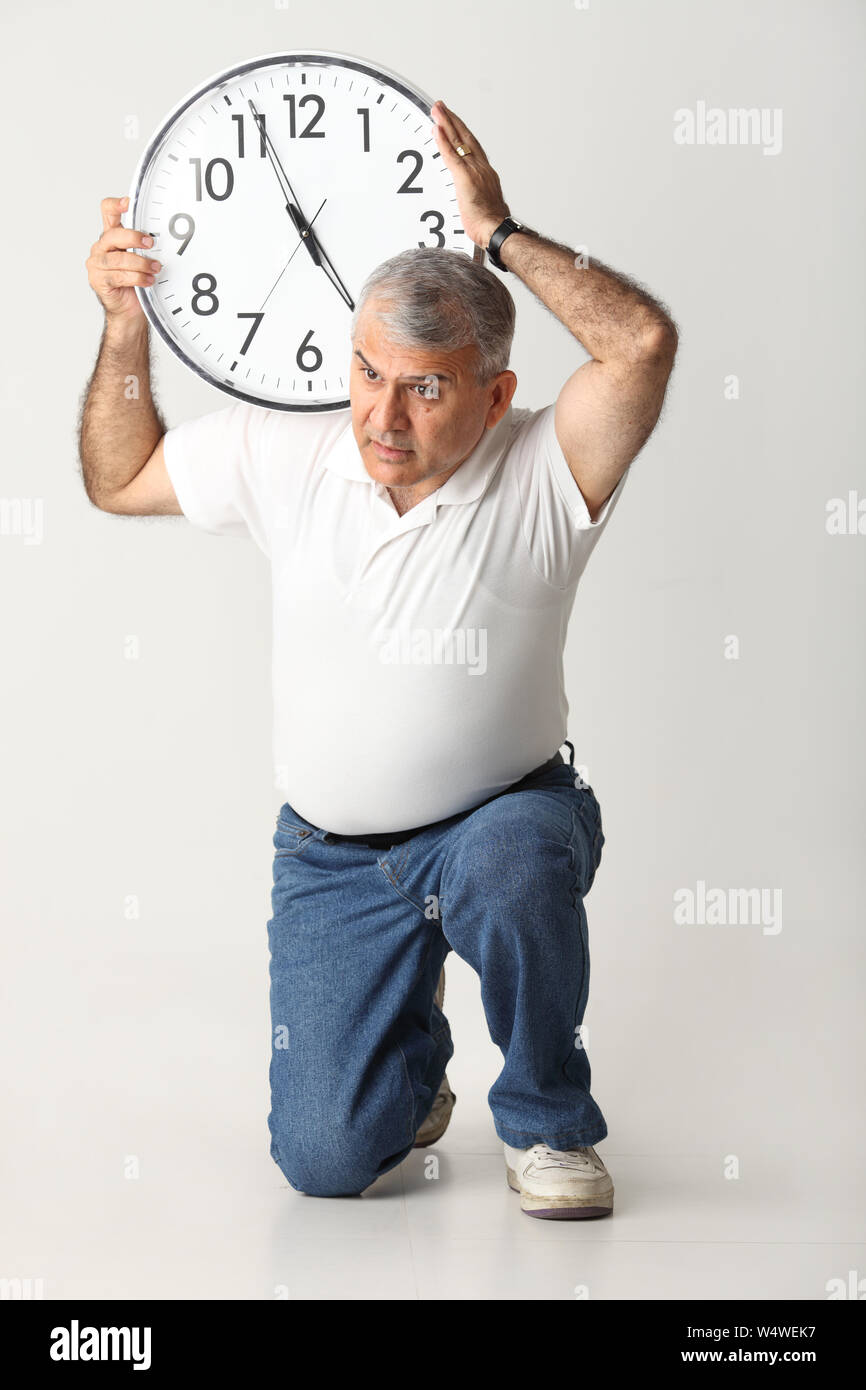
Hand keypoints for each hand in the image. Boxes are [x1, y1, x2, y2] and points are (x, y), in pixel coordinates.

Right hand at [86, 196, 160, 321]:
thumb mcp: (144, 260)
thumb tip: (168, 238)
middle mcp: (102, 248)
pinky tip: (148, 281)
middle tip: (151, 244)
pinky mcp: (99, 280)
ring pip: (118, 258)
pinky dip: (137, 278)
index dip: (116, 204)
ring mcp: (97, 264)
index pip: (107, 211)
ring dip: (140, 264)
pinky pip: (118, 276)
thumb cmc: (137, 283)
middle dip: (134, 238)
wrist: (130, 311)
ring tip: (155, 269)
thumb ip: (147, 246)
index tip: (129, 203)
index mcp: (112, 237)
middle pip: (114, 235)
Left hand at [430, 100, 509, 249]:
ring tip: (436, 110)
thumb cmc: (491, 226)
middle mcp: (481, 167)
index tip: (453, 122)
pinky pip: (451, 155)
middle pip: (465, 138)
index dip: (462, 133)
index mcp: (486, 174)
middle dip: (452, 120)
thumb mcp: (485, 207)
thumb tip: (473, 202)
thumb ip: (478, 198)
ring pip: (458, 141)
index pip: (472, 147)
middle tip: (441, 107)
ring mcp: (474, 171)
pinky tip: (436, 128)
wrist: (497, 230)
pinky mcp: (465, 177)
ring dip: (446, 123)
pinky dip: (443, 140)